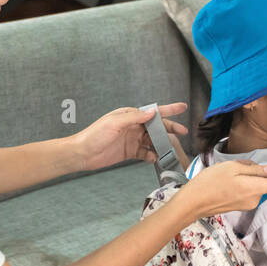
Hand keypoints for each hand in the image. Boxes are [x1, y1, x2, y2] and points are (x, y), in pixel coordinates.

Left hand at [71, 103, 188, 172]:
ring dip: (162, 144)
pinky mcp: (130, 152)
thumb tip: (152, 112)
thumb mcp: (115, 123)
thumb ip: (135, 117)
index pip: (153, 112)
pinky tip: (154, 158)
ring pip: (153, 140)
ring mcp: (132, 139)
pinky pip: (146, 153)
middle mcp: (133, 126)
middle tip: (183, 131)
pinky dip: (152, 155)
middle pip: (156, 127)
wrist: (82, 154)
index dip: (169, 109)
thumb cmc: (94, 135)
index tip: (182, 107)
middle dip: (170, 129)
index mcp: (130, 116)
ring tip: (170, 149)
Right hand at [181, 160, 266, 217]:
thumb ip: (253, 169)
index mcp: (255, 189)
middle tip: (245, 164)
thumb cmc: (210, 182)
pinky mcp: (240, 207)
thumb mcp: (232, 168)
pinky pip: (249, 193)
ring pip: (258, 188)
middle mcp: (255, 200)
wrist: (193, 203)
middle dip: (263, 174)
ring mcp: (247, 205)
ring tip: (232, 172)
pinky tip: (230, 180)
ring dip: (252, 179)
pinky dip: (245, 185)